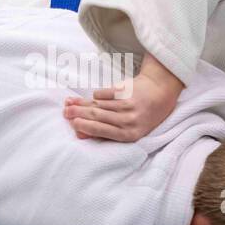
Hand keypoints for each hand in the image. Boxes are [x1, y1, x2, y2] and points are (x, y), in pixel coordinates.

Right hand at [62, 52, 183, 141]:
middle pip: (97, 116)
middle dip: (78, 114)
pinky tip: (90, 98)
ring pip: (98, 104)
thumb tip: (80, 135)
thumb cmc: (142, 114)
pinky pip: (104, 93)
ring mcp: (127, 104)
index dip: (85, 126)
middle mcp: (129, 120)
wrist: (160, 91)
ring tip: (69, 103)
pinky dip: (96, 95)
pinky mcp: (125, 90)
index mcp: (130, 134)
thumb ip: (105, 132)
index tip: (72, 124)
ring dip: (81, 103)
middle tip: (65, 112)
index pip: (102, 130)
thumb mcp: (128, 128)